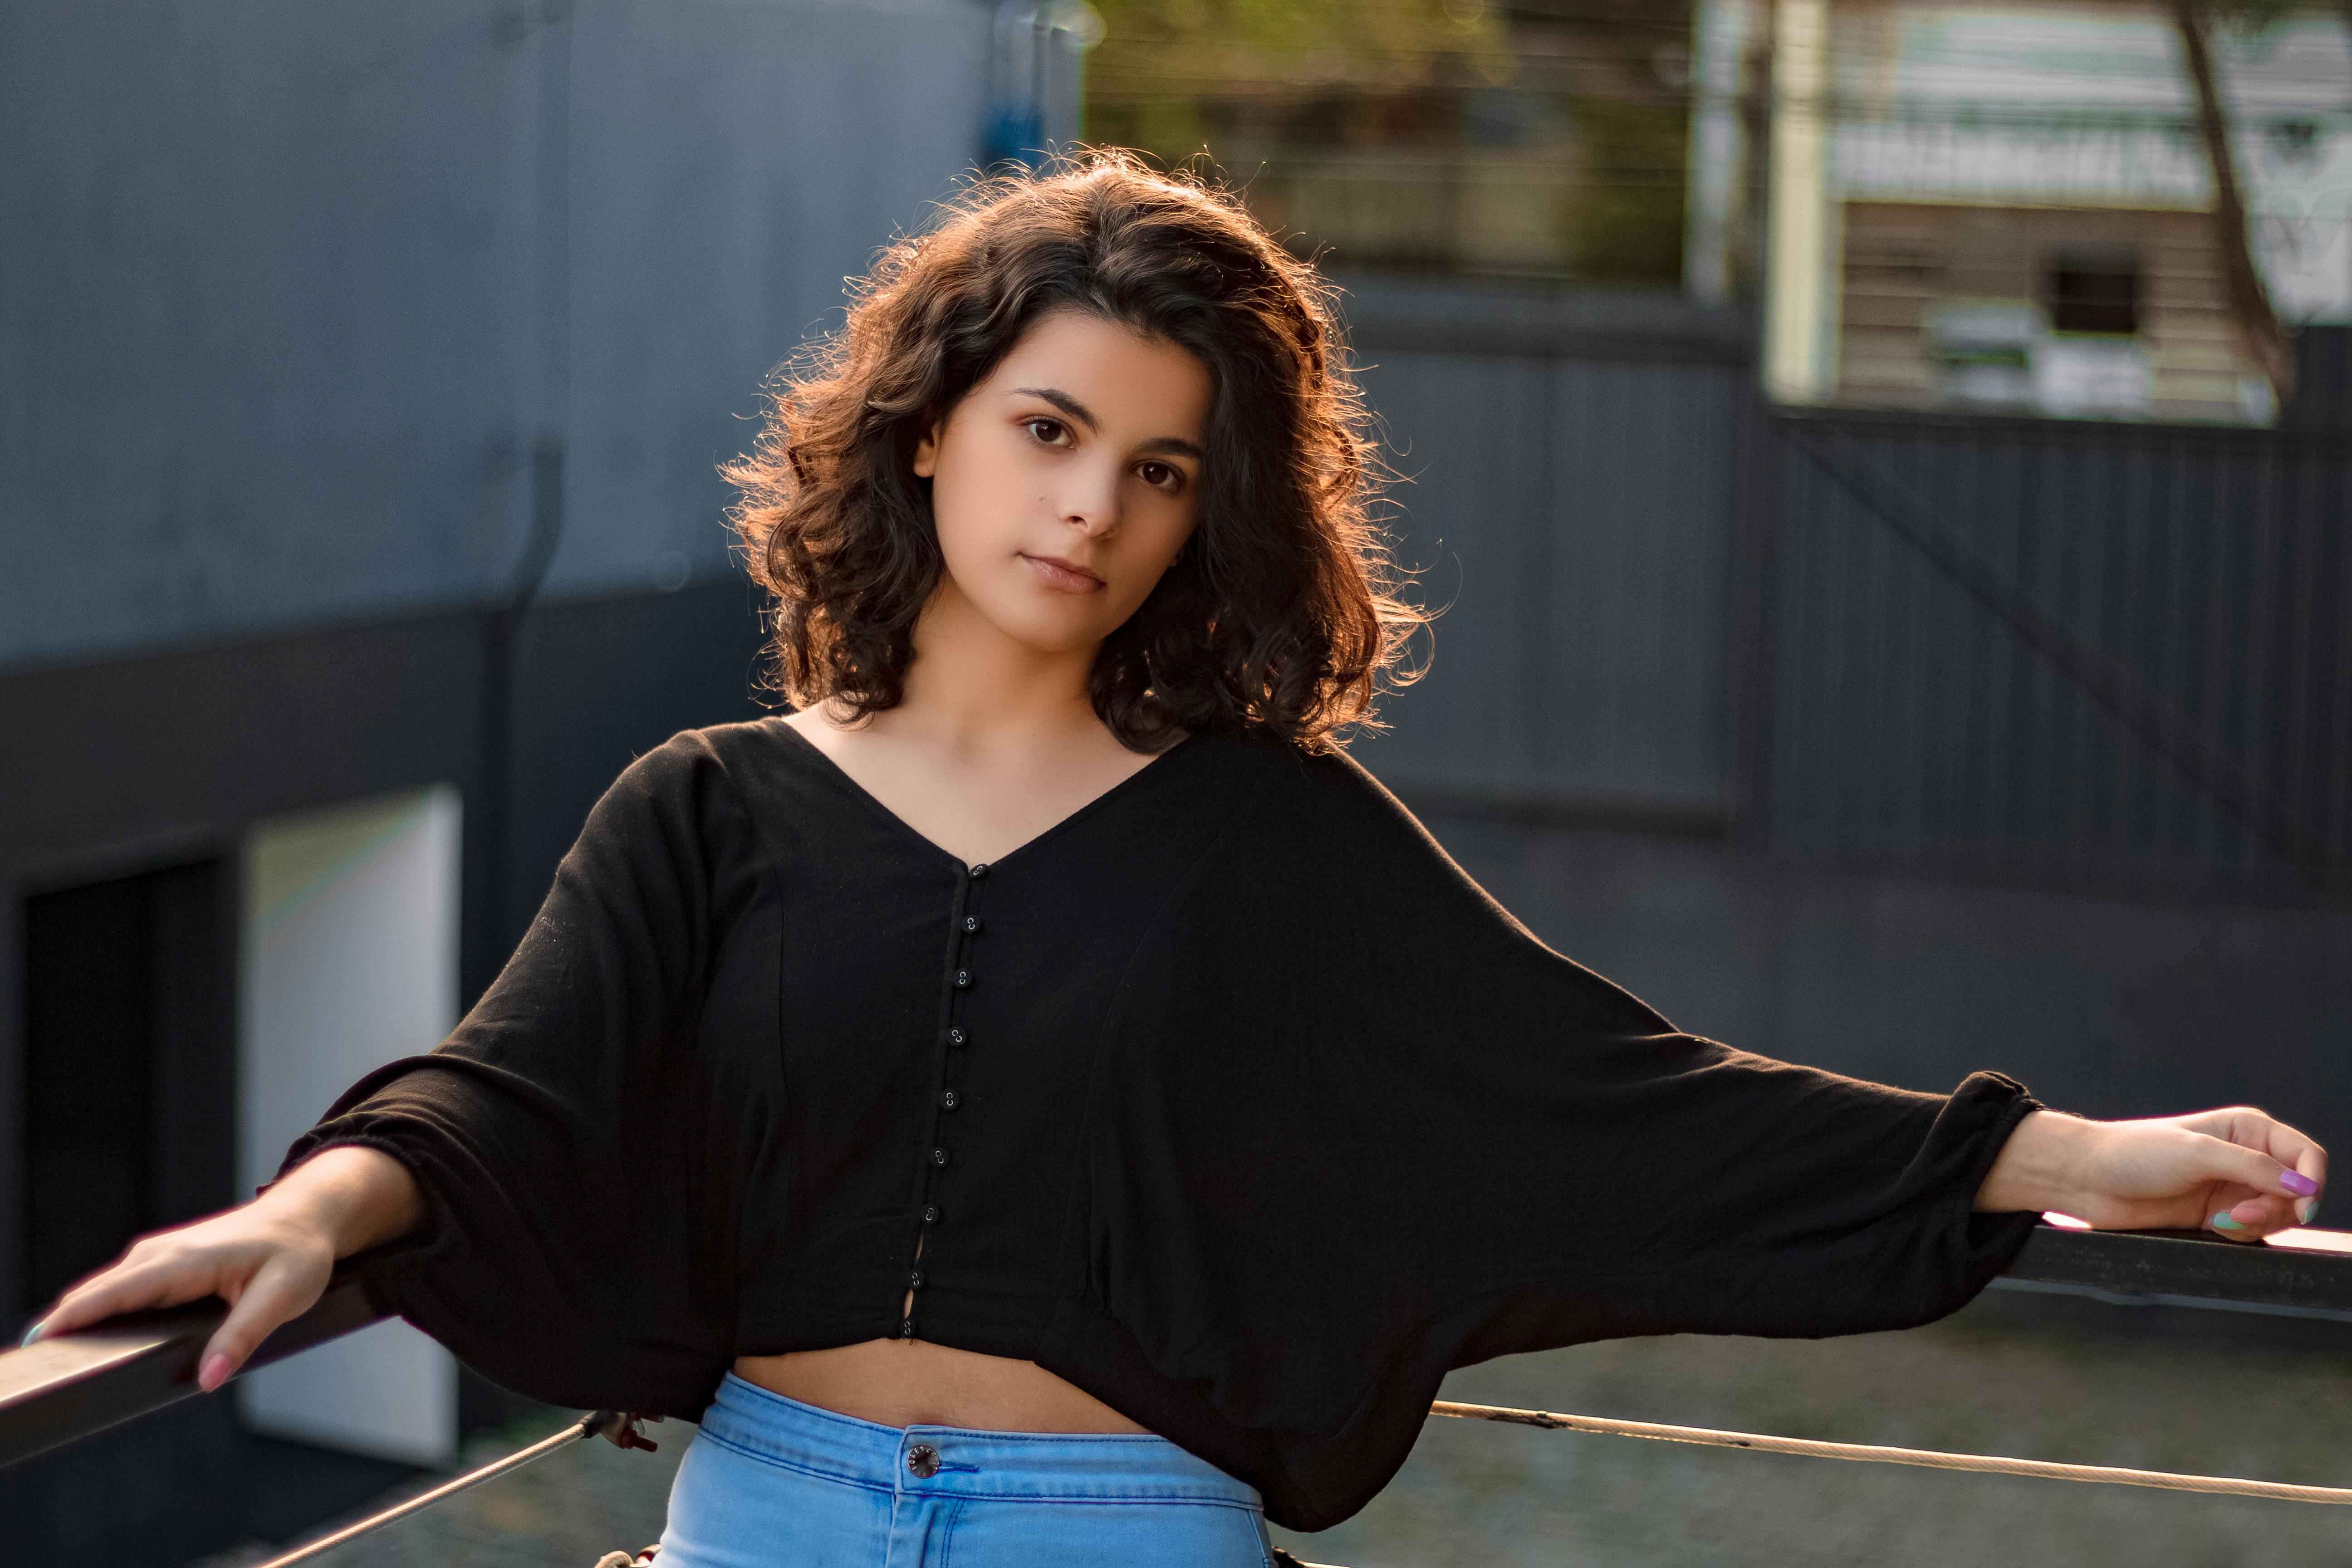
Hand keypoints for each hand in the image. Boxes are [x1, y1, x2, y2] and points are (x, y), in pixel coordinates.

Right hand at [20, 1145, 420, 1389]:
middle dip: (62, 1326)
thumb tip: (208, 1378)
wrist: (308, 1215)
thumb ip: (243, 1337)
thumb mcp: (283, 1296)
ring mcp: (159, 1256)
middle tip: (39, 1369)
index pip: (113, 1292)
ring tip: (50, 1360)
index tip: (40, 1344)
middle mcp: (161, 1254)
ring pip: (103, 1291)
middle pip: (95, 1293)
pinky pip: (119, 1289)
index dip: (73, 1317)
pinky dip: (96, 1310)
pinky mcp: (163, 1264)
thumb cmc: (298, 1252)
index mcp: (183, 1260)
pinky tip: (86, 1339)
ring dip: (76, 1319)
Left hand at [1976, 1107, 2324, 1241]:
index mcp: (2246, 1130)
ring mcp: (2231, 1187)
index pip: (2305, 1155)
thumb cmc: (2134, 1153)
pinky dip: (2241, 1233)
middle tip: (2238, 1215)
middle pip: (2296, 1191)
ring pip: (2276, 1215)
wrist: (2089, 1179)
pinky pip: (2251, 1231)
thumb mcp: (2198, 1153)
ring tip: (2220, 1219)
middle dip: (2277, 1209)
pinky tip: (2213, 1225)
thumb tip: (2304, 1186)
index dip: (2312, 1181)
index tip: (2300, 1205)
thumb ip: (2254, 1168)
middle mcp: (2245, 1157)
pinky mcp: (2216, 1215)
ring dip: (2257, 1223)